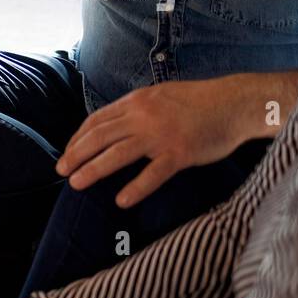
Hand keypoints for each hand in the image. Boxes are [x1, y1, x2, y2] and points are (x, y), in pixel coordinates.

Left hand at [56, 78, 245, 207]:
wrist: (235, 102)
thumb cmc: (199, 102)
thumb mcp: (159, 96)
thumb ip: (135, 110)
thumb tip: (110, 126)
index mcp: (136, 102)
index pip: (96, 120)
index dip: (78, 139)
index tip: (67, 153)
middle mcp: (143, 116)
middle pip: (99, 137)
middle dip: (76, 155)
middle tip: (61, 171)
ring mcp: (161, 135)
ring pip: (117, 153)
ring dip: (93, 170)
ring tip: (76, 184)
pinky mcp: (180, 152)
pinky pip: (153, 173)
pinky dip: (135, 188)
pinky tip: (121, 201)